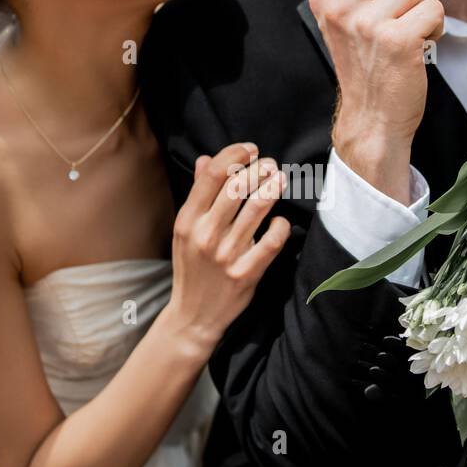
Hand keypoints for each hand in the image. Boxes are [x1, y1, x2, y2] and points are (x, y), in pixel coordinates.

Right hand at [166, 142, 290, 354]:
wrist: (193, 316)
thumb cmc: (192, 268)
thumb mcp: (185, 231)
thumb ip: (197, 194)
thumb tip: (204, 160)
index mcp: (188, 221)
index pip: (212, 176)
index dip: (234, 155)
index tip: (250, 149)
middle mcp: (205, 235)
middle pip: (236, 188)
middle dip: (258, 168)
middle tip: (270, 164)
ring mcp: (226, 255)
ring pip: (257, 209)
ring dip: (273, 188)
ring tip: (280, 179)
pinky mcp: (246, 274)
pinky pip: (271, 242)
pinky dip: (281, 226)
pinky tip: (281, 222)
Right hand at [308, 0, 443, 197]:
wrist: (373, 118)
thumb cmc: (372, 66)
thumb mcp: (367, 20)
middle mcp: (339, 5)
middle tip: (396, 14)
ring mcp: (365, 22)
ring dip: (422, 8)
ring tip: (408, 37)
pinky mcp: (395, 38)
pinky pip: (433, 9)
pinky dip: (435, 29)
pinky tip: (419, 50)